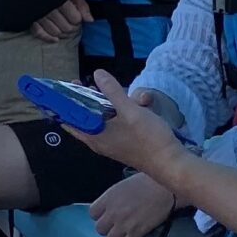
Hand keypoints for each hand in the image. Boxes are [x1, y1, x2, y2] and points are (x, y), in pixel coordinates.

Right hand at [30, 0, 92, 43]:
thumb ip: (82, 4)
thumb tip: (89, 20)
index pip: (75, 19)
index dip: (79, 19)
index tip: (78, 16)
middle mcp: (48, 8)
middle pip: (66, 27)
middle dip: (73, 28)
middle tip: (74, 24)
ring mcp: (38, 15)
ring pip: (55, 32)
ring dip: (63, 34)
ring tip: (67, 29)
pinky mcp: (30, 19)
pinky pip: (38, 33)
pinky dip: (48, 38)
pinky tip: (55, 39)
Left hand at [63, 70, 188, 180]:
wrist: (170, 163)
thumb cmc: (148, 139)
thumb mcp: (130, 111)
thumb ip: (113, 92)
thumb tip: (97, 73)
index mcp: (94, 136)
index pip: (69, 119)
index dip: (65, 102)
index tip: (66, 86)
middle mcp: (98, 141)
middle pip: (85, 116)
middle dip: (88, 99)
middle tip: (88, 84)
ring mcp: (111, 143)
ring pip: (102, 119)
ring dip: (108, 105)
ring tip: (117, 92)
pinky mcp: (123, 142)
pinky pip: (115, 124)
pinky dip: (120, 112)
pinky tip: (135, 103)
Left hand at [89, 173, 178, 236]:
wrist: (165, 189)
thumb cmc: (147, 181)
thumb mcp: (123, 186)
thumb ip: (112, 198)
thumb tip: (109, 207)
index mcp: (108, 198)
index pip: (92, 214)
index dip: (99, 216)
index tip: (106, 215)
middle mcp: (113, 212)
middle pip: (99, 229)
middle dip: (107, 228)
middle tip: (116, 225)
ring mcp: (124, 224)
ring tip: (124, 233)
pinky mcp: (136, 233)